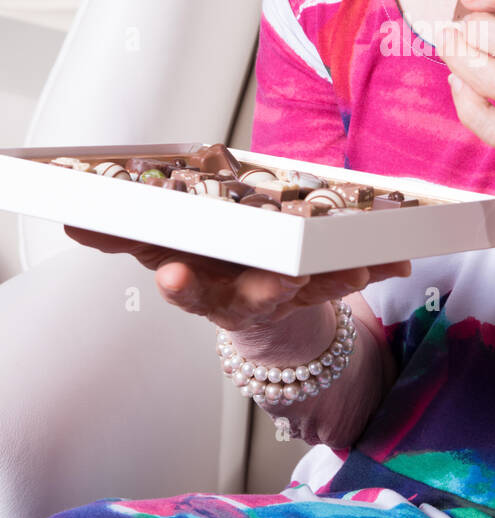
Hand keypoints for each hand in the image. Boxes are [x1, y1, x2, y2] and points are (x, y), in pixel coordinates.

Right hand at [62, 225, 410, 333]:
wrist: (255, 300)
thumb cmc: (206, 264)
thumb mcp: (161, 248)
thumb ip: (119, 233)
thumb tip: (69, 217)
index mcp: (206, 284)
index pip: (186, 287)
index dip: (179, 283)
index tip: (170, 273)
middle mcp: (247, 296)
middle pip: (254, 297)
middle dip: (271, 289)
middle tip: (285, 279)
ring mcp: (290, 295)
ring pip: (314, 290)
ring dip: (334, 280)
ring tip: (357, 269)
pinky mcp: (323, 288)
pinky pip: (350, 277)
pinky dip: (375, 266)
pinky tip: (400, 258)